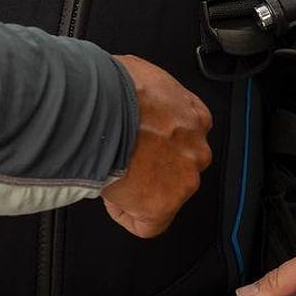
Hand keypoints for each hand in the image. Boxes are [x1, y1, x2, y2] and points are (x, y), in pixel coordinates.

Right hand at [100, 55, 211, 237]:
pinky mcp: (162, 207)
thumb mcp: (137, 71)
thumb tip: (126, 90)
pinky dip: (125, 212)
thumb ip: (145, 91)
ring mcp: (182, 180)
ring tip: (108, 170)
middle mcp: (195, 149)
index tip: (137, 137)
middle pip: (175, 165)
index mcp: (194, 116)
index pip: (184, 134)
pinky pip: (145, 223)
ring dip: (137, 186)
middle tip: (120, 154)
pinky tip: (108, 193)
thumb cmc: (113, 89)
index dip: (155, 137)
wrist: (100, 110)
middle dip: (150, 163)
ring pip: (162, 194)